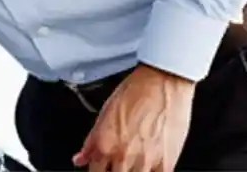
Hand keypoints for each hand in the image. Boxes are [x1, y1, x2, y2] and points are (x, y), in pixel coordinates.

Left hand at [73, 65, 194, 171]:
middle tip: (118, 163)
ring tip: (134, 162)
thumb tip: (80, 159)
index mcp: (104, 144)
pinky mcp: (166, 163)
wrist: (163, 83)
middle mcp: (122, 155)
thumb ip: (91, 141)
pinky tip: (149, 166)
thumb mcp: (104, 113)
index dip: (97, 170)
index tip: (101, 168)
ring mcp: (145, 161)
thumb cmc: (136, 92)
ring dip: (132, 171)